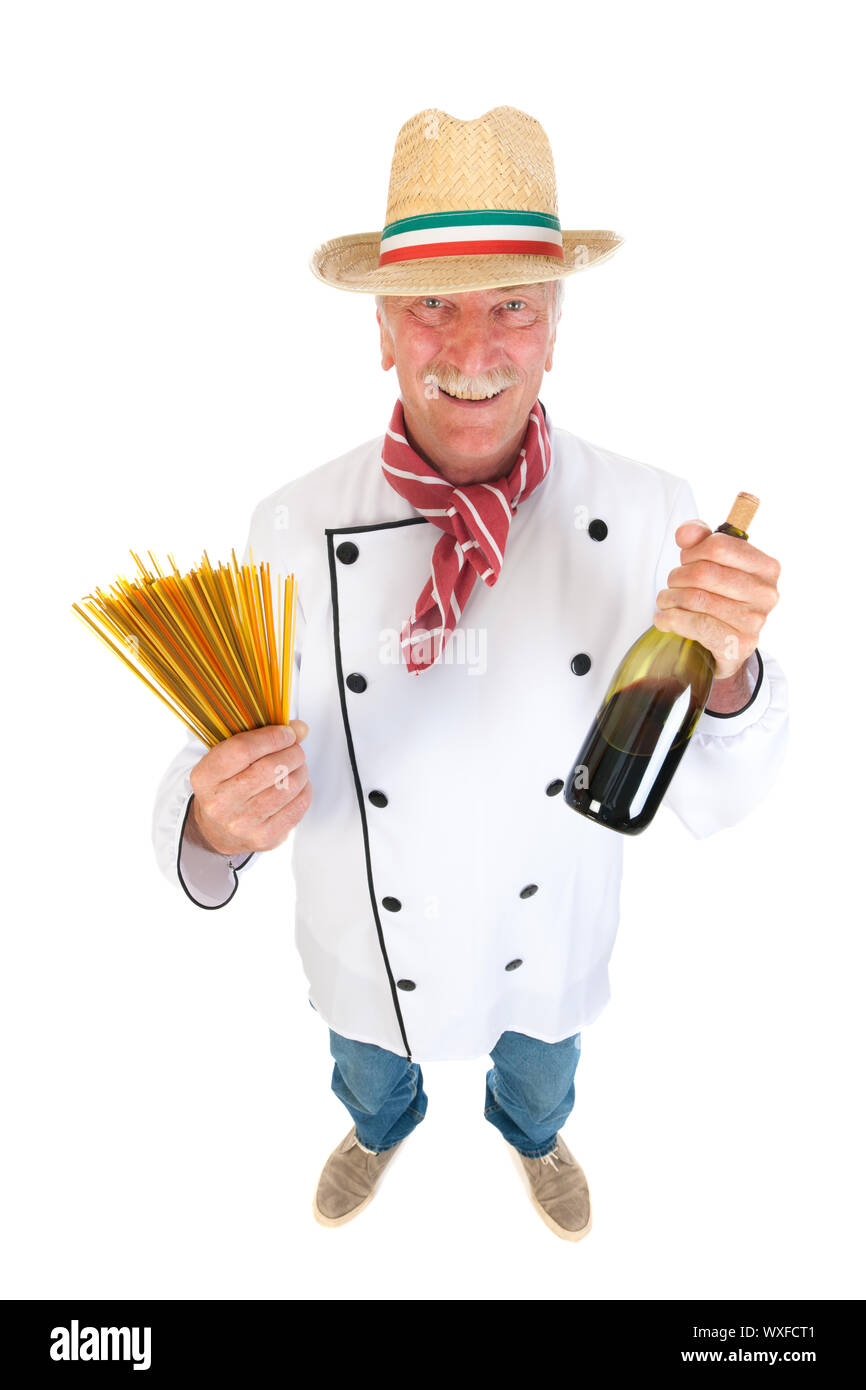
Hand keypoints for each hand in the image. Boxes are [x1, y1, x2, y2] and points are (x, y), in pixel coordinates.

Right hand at [187, 720, 311, 855]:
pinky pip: (298, 807)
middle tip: (295, 749)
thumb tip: (300, 729)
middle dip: (292, 752)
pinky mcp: (264, 838)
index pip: (242, 749)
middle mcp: (220, 803)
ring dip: (301, 770)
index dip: (272, 736)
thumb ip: (259, 738)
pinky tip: (297, 786)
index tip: (287, 732)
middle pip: (269, 768)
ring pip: (287, 787)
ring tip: (297, 766)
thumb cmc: (226, 786)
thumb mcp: (228, 758)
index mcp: (205, 777)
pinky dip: (304, 790)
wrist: (218, 830)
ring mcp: (242, 823)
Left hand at [653, 521, 780, 678]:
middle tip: (673, 583)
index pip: (719, 546)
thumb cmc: (722, 597)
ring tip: (665, 600)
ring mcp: (754, 621)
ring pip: (696, 598)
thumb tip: (685, 533)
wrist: (728, 644)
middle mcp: (766, 594)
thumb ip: (700, 539)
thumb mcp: (714, 562)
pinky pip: (695, 625)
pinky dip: (671, 619)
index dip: (692, 551)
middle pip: (704, 573)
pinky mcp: (737, 644)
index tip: (686, 560)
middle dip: (678, 576)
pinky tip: (664, 617)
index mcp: (766, 567)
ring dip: (670, 598)